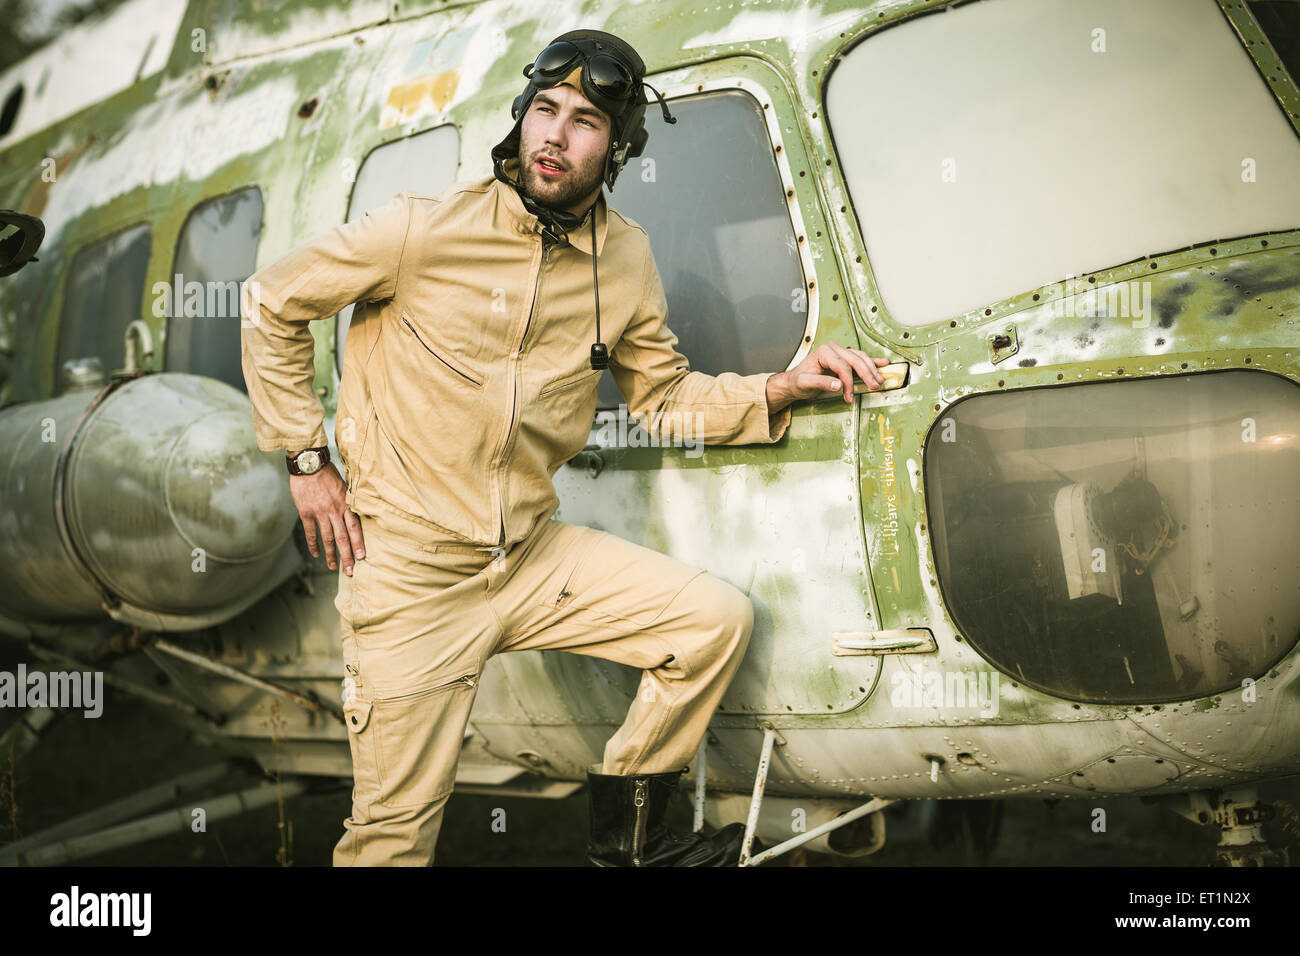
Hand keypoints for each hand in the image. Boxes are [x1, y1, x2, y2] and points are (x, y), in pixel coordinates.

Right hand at [288, 463, 364, 574]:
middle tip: (350, 572)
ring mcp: (320, 512)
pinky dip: (313, 544)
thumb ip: (349, 501)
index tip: (362, 558)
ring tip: (333, 567)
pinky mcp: (306, 512)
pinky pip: (311, 532)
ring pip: (327, 538)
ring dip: (330, 555)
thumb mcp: (345, 485)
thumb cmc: (328, 473)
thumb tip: (357, 513)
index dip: (358, 544)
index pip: (355, 528)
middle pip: (342, 538)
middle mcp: (334, 510)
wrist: (309, 463)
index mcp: (346, 504)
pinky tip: (316, 554)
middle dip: (347, 556)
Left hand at [766, 343, 891, 410]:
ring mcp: (840, 353)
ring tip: (879, 380)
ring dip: (872, 369)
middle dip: (866, 374)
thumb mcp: (805, 384)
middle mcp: (833, 349)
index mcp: (824, 352)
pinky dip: (872, 362)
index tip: (848, 396)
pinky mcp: (844, 359)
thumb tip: (839, 385)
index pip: (842, 366)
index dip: (848, 382)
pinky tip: (883, 363)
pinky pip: (861, 359)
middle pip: (855, 360)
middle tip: (874, 386)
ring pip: (861, 358)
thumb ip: (821, 383)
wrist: (794, 382)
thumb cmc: (798, 382)